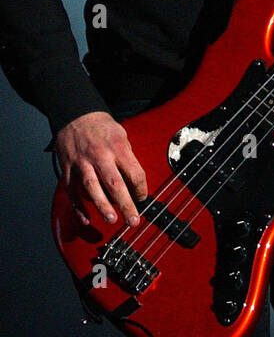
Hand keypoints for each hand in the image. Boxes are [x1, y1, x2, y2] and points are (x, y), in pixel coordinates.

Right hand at [55, 111, 147, 228]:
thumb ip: (127, 157)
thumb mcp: (122, 135)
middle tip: (133, 221)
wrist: (75, 115)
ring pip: (92, 188)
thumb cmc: (102, 127)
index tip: (142, 198)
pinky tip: (86, 219)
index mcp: (118, 148)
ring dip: (102, 206)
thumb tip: (135, 181)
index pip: (134, 173)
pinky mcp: (69, 169)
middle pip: (114, 184)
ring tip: (111, 220)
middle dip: (125, 204)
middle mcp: (100, 156)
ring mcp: (82, 163)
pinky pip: (72, 191)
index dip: (141, 189)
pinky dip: (78, 207)